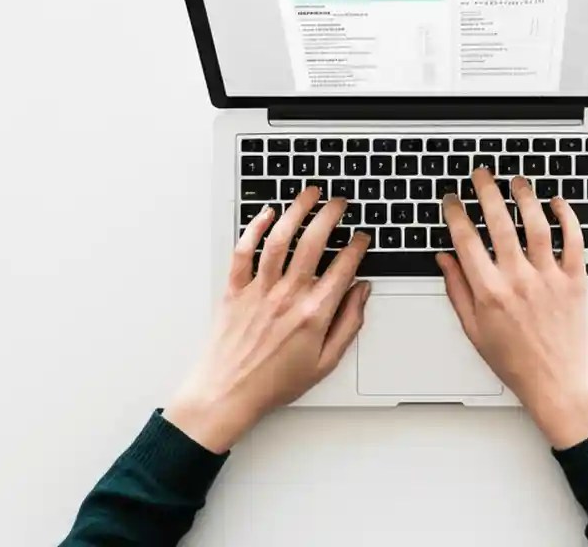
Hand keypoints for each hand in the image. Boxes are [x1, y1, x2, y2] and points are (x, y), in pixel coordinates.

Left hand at [164, 187, 371, 452]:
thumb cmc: (273, 383)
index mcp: (314, 313)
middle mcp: (288, 296)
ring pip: (280, 239)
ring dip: (296, 210)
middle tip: (339, 202)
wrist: (226, 394)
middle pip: (313, 242)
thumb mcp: (325, 363)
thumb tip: (362, 294)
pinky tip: (266, 214)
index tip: (362, 237)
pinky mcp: (235, 290)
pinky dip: (255, 228)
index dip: (357, 246)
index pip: (344, 266)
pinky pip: (244, 251)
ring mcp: (259, 290)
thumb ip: (349, 324)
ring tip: (309, 194)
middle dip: (331, 215)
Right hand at [437, 168, 587, 448]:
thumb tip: (444, 258)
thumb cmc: (515, 361)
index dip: (456, 214)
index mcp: (489, 292)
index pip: (466, 241)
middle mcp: (518, 280)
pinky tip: (556, 203)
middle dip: (486, 192)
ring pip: (535, 225)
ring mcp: (548, 278)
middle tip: (481, 174)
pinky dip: (566, 217)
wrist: (557, 382)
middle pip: (499, 223)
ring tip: (516, 181)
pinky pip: (573, 241)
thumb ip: (457, 290)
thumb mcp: (474, 329)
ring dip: (524, 197)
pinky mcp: (574, 281)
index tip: (452, 200)